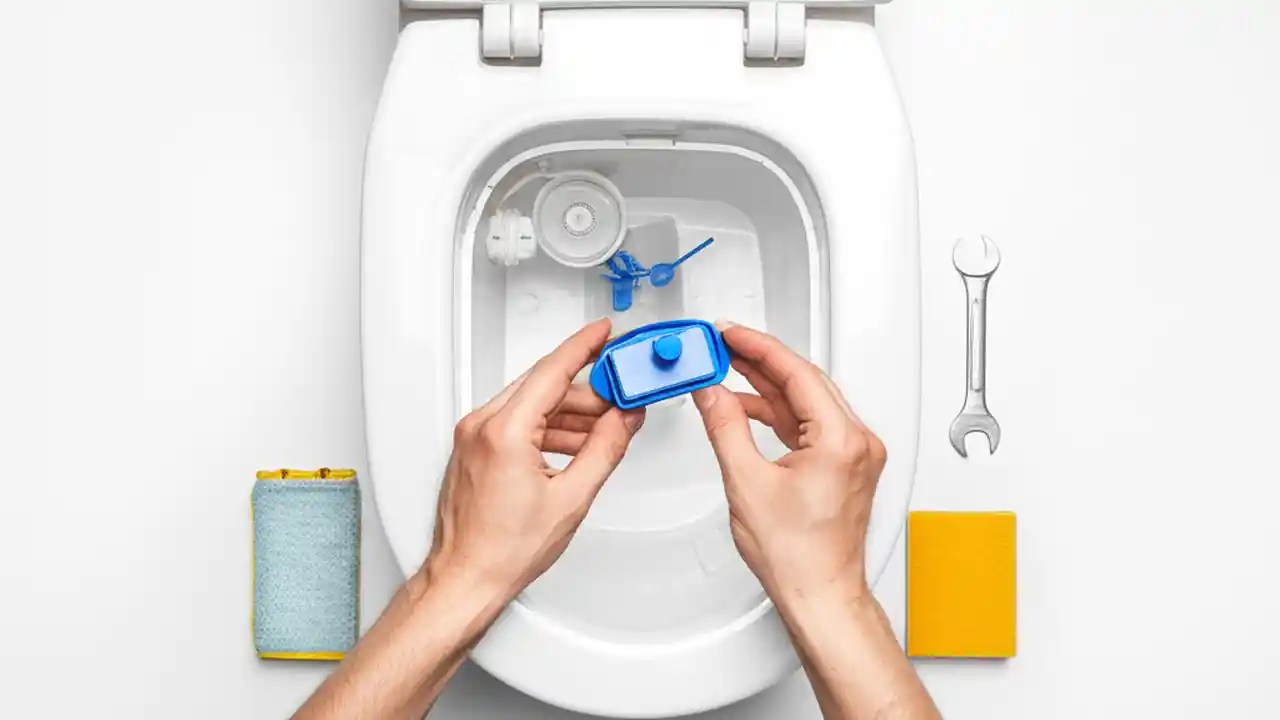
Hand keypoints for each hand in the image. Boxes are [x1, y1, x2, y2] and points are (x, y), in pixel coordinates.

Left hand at [423, 318, 645, 602]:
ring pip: (530, 405)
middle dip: (586, 391)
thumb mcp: (572, 497)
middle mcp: (481, 426)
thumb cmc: (503, 551)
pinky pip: (515, 423)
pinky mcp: (472, 449)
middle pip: (543, 387)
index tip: (604, 332)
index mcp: (504, 432)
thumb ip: (605, 449)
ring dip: (568, 413)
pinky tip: (573, 445)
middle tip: (620, 398)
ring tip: (603, 430)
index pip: (552, 371)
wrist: (465, 580)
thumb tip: (624, 419)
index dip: (584, 347)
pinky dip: (546, 428)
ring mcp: (472, 437)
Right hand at [691, 322, 885, 606]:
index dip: (757, 348)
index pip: (796, 373)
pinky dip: (779, 413)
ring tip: (729, 372)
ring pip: (808, 401)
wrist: (820, 594)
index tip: (730, 334)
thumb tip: (711, 392)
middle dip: (761, 361)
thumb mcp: (746, 482)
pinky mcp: (847, 465)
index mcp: (841, 441)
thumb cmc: (797, 556)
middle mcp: (858, 442)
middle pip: (805, 382)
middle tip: (725, 345)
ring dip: (768, 387)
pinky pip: (812, 424)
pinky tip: (749, 408)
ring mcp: (856, 453)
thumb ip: (725, 427)